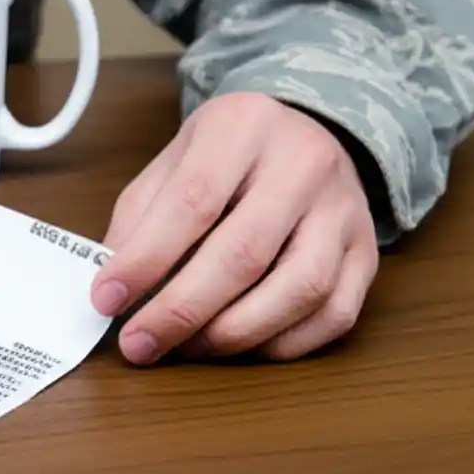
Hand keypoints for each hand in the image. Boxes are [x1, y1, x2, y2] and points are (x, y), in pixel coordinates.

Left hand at [91, 92, 378, 363]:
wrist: (303, 136)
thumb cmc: (225, 159)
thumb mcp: (172, 164)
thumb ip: (138, 220)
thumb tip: (110, 289)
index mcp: (243, 126)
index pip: (191, 203)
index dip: (145, 260)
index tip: (106, 300)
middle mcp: (304, 163)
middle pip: (244, 253)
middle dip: (182, 311)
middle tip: (139, 343)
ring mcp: (344, 210)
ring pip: (299, 289)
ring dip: (233, 334)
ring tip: (186, 348)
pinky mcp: (367, 253)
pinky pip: (333, 315)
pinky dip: (281, 344)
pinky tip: (238, 347)